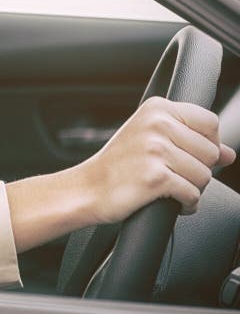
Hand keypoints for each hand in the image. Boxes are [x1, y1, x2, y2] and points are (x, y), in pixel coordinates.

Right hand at [77, 96, 235, 224]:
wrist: (88, 188)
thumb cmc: (120, 165)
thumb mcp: (152, 141)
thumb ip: (192, 141)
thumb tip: (230, 154)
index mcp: (157, 108)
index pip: (210, 122)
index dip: (208, 144)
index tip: (188, 155)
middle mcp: (156, 124)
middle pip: (211, 152)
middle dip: (197, 170)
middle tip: (170, 173)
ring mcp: (155, 149)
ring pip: (205, 176)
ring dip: (190, 188)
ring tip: (166, 186)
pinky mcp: (155, 176)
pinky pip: (193, 195)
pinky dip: (185, 204)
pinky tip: (166, 200)